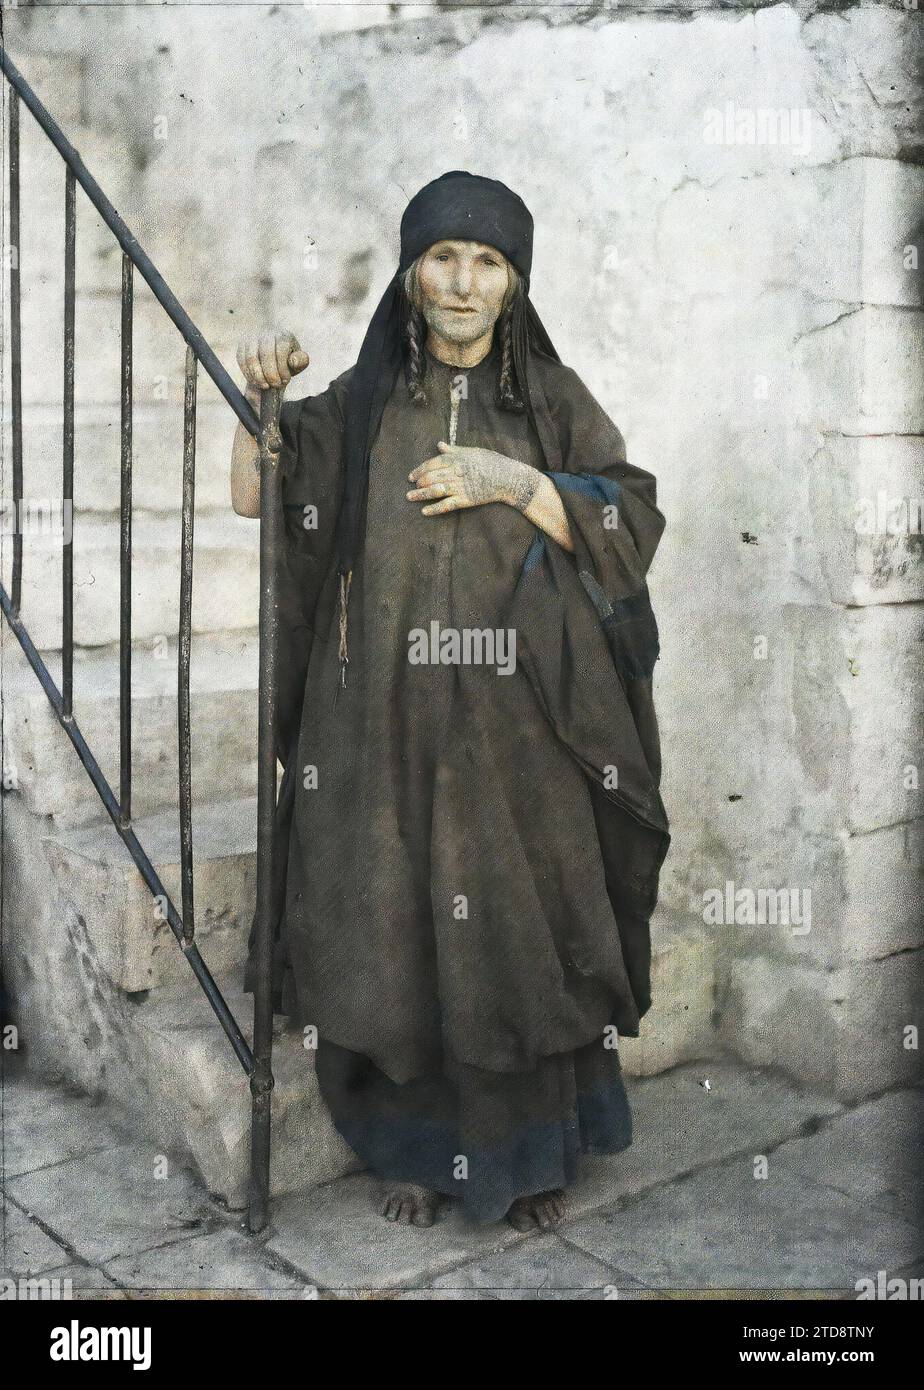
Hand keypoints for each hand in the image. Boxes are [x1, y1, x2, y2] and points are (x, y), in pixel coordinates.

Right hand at [236, 329, 308, 393]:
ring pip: (252, 357)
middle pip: (266, 353)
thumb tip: (294, 361)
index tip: (285, 381)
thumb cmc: (288, 362)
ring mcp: (253, 337)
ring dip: (258, 375)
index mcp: (284, 335)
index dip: (282, 368)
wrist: (273, 360)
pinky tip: (256, 381)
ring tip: (265, 385)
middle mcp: (267, 333)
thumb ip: (301, 361)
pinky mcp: (242, 345)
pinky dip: (248, 373)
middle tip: (275, 385)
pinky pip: (241, 360)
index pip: (281, 350)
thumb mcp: (298, 362)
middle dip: (271, 374)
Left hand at [407, 442, 540, 514]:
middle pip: (430, 477)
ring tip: (410, 497)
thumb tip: (439, 445)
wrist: (507, 478)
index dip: (419, 470)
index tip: (411, 475)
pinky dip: (433, 509)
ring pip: (434, 491)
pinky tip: (424, 512)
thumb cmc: (491, 462)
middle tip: (412, 486)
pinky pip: (445, 505)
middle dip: (418, 482)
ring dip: (420, 495)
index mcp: (455, 459)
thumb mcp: (472, 451)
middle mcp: (454, 473)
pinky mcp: (464, 500)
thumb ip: (453, 450)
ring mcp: (459, 487)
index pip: (431, 464)